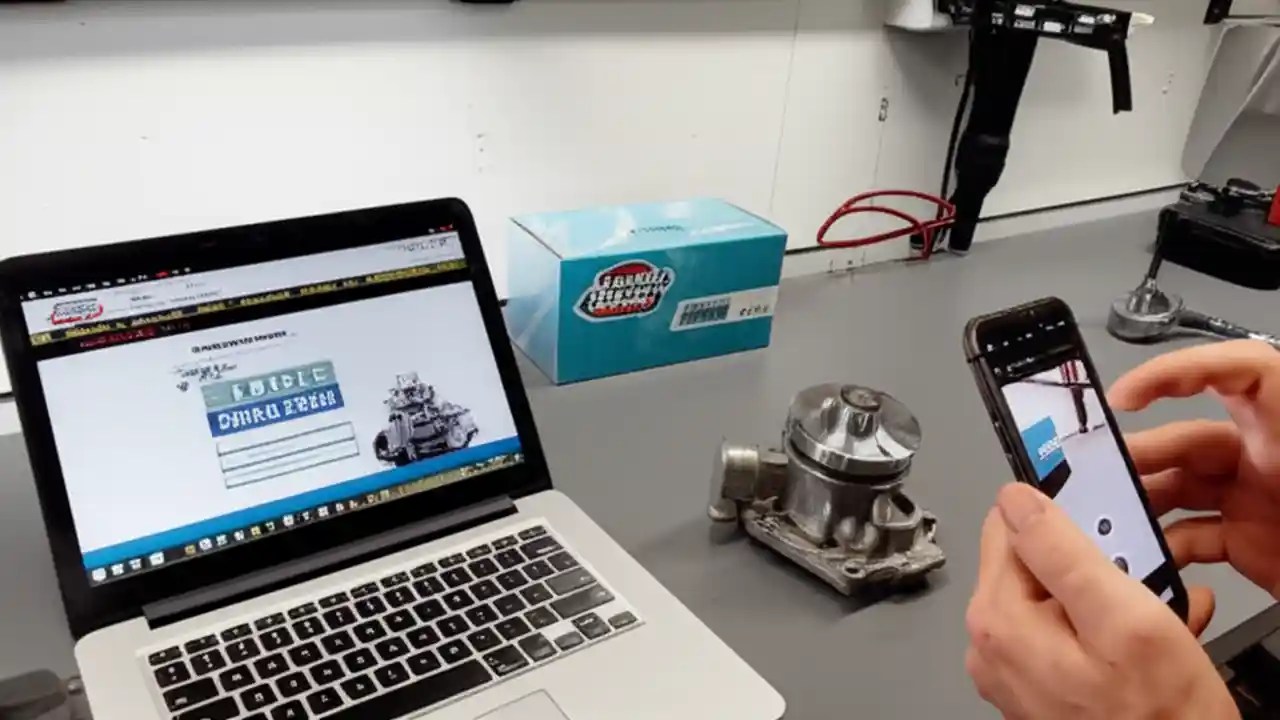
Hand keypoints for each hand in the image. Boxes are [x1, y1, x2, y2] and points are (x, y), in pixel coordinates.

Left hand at [965, 484, 1234, 718]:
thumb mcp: (1124, 617)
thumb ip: (1062, 551)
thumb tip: (1016, 499)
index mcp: (998, 620)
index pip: (1008, 527)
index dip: (1061, 516)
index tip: (1105, 526)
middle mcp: (992, 647)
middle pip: (1032, 565)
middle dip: (1092, 564)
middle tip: (1142, 583)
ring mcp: (1013, 672)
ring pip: (1057, 600)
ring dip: (1109, 597)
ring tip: (1158, 616)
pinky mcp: (1038, 689)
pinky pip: (1067, 636)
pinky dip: (1107, 630)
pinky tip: (1149, 642)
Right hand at [1110, 340, 1279, 598]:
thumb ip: (1276, 422)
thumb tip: (1215, 434)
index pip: (1236, 370)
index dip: (1177, 371)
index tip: (1128, 394)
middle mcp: (1269, 454)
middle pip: (1188, 437)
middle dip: (1141, 455)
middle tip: (1099, 474)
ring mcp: (1256, 498)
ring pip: (1182, 488)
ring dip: (1143, 502)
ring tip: (1110, 517)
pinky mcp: (1249, 540)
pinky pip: (1193, 534)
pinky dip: (1165, 545)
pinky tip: (1148, 555)